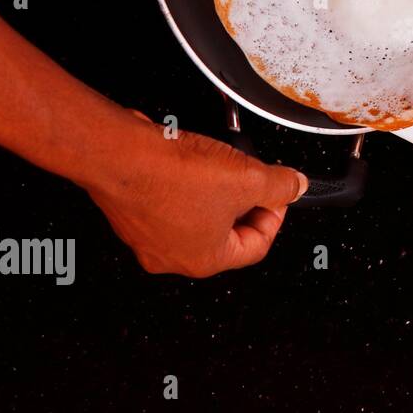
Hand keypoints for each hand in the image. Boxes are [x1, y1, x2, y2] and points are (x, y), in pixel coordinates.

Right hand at [84, 112, 307, 277]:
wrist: (118, 152)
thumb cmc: (171, 175)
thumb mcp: (247, 178)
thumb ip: (279, 186)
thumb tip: (294, 187)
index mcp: (205, 260)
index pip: (257, 246)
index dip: (275, 216)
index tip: (278, 193)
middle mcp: (173, 256)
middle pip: (227, 233)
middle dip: (245, 203)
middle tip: (252, 178)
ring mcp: (148, 237)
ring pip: (198, 216)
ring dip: (217, 192)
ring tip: (223, 167)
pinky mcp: (133, 213)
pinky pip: (171, 203)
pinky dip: (187, 185)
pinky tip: (192, 163)